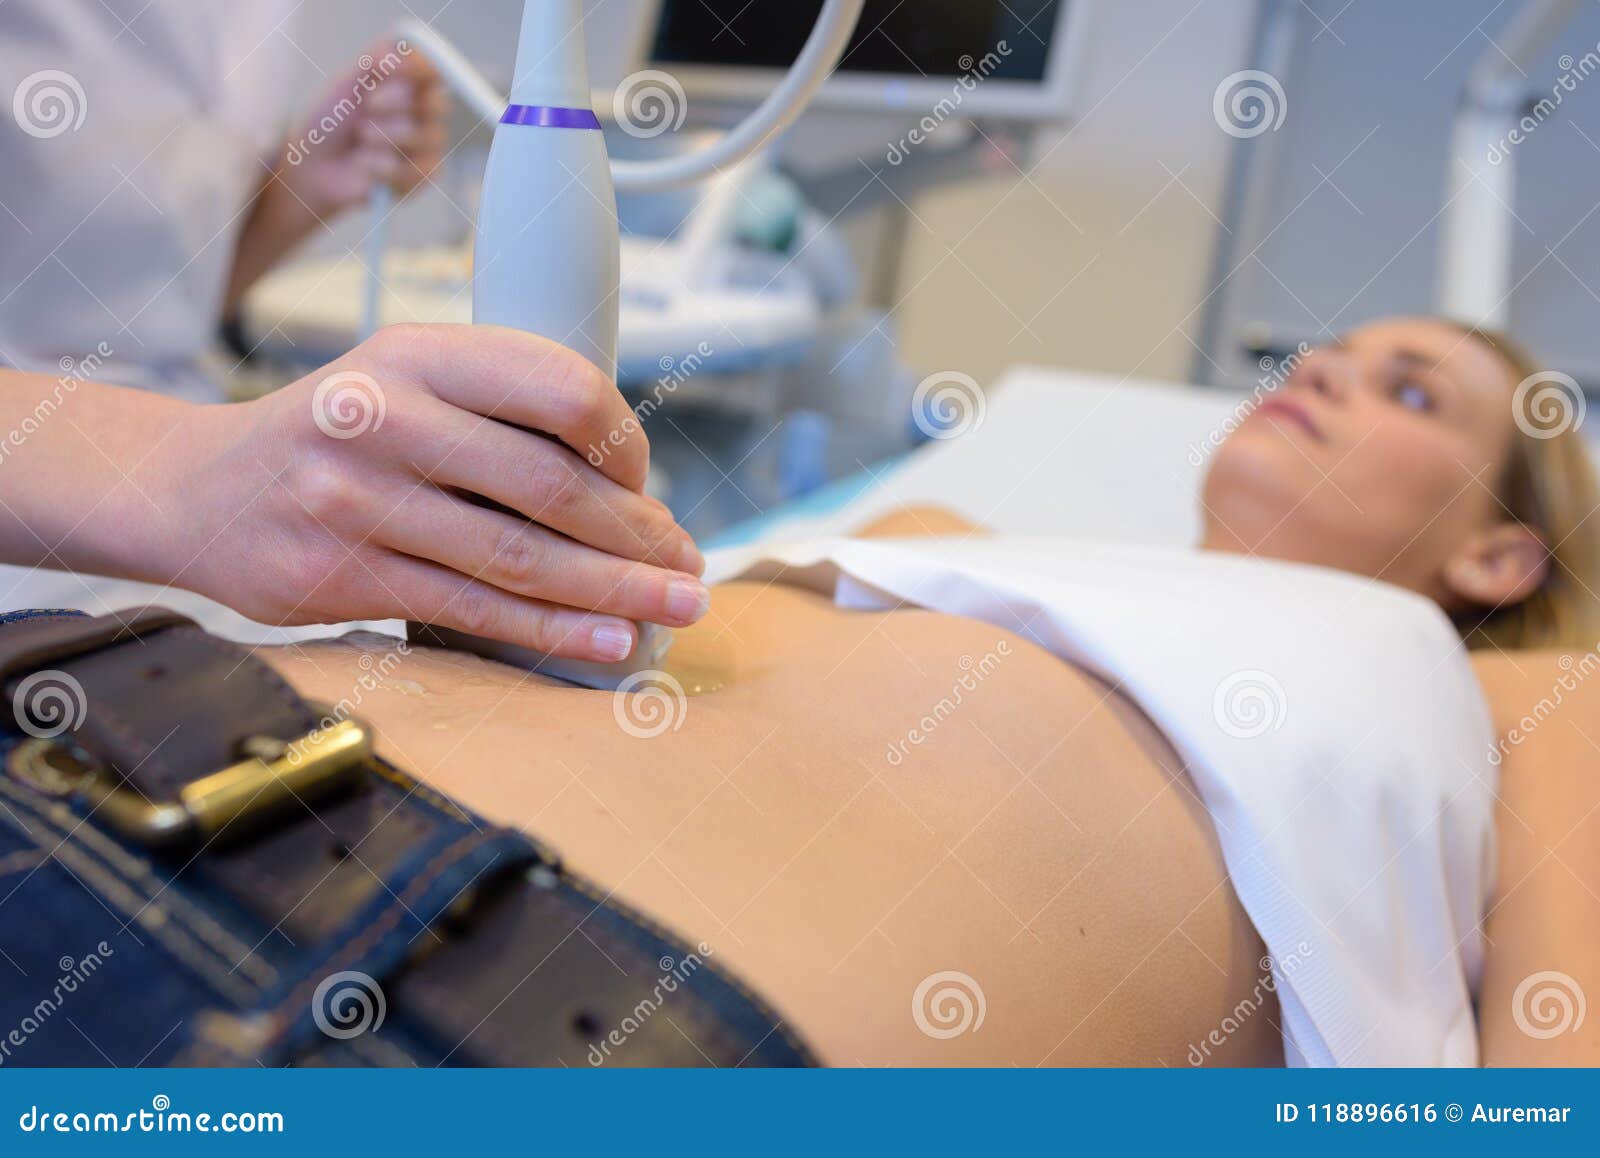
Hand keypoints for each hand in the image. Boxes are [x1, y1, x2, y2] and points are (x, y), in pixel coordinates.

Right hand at [165, 325, 708, 662]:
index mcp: (418, 353)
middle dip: (637, 536)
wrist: (199, 490)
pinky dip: (553, 630)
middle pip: (550, 485)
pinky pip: (474, 609)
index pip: (560, 388)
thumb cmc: (336, 437)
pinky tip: (608, 641)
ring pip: (519, 557)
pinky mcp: (343, 577)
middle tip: (687, 567)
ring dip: (614, 591)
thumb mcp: (406, 382)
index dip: (625, 443)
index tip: (649, 485)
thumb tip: (630, 491)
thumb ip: (501, 413)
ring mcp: (358, 500)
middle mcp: (384, 417)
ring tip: (674, 608)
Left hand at [278, 39, 448, 218]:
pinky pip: (420, 170)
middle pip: (436, 103)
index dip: (415, 68)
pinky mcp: (422, 176)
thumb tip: (395, 48)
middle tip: (368, 105)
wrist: (312, 163)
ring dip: (385, 136)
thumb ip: (372, 62)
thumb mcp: (344, 83)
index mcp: (408, 83)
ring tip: (360, 138)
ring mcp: (426, 145)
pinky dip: (385, 167)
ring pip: (427, 137)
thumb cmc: (328, 120)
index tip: (382, 68)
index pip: (432, 70)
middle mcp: (424, 112)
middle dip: (395, 103)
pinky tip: (365, 164)